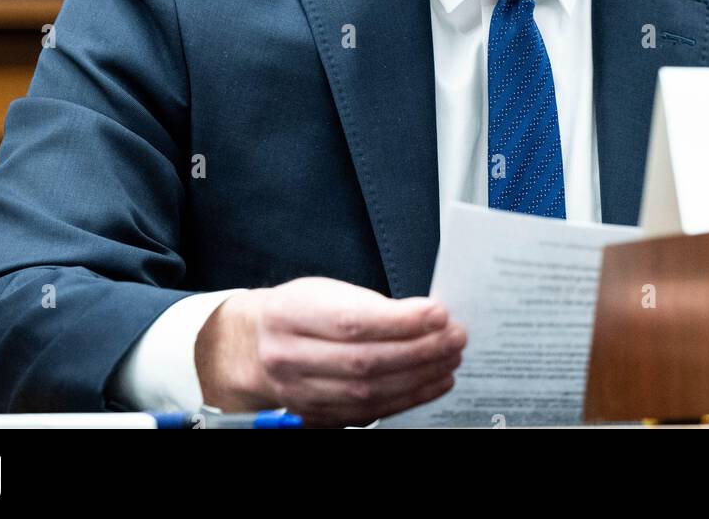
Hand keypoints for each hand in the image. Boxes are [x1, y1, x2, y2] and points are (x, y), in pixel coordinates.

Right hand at [194, 276, 465, 426]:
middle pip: (365, 362)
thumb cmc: (297, 312)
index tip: (438, 312)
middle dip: (420, 351)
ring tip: (451, 357)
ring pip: (369, 392)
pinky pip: (370, 413)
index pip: (352, 322)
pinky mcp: (318, 416)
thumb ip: (368, 304)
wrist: (253, 349)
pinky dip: (408, 398)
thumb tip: (425, 316)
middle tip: (455, 337)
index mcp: (289, 315)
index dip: (400, 321)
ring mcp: (302, 393)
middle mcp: (290, 358)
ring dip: (420, 376)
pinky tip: (433, 381)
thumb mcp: (322, 292)